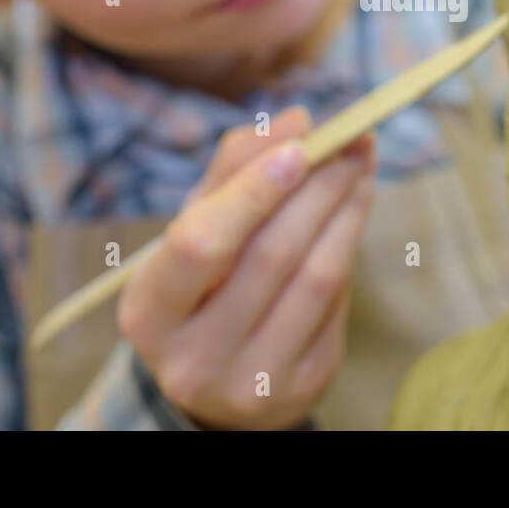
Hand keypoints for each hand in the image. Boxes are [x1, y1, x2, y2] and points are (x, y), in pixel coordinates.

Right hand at [117, 107, 375, 428]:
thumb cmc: (202, 283)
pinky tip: (354, 210)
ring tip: (360, 165)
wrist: (218, 376)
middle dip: (317, 188)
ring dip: (346, 210)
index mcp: (148, 314)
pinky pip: (336, 303)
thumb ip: (235, 167)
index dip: (253, 191)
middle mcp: (193, 360)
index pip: (201, 244)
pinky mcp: (303, 387)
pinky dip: (349, 245)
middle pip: (270, 257)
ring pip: (316, 278)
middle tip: (349, 140)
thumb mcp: (197, 224)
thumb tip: (297, 119)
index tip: (300, 145)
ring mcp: (251, 383)